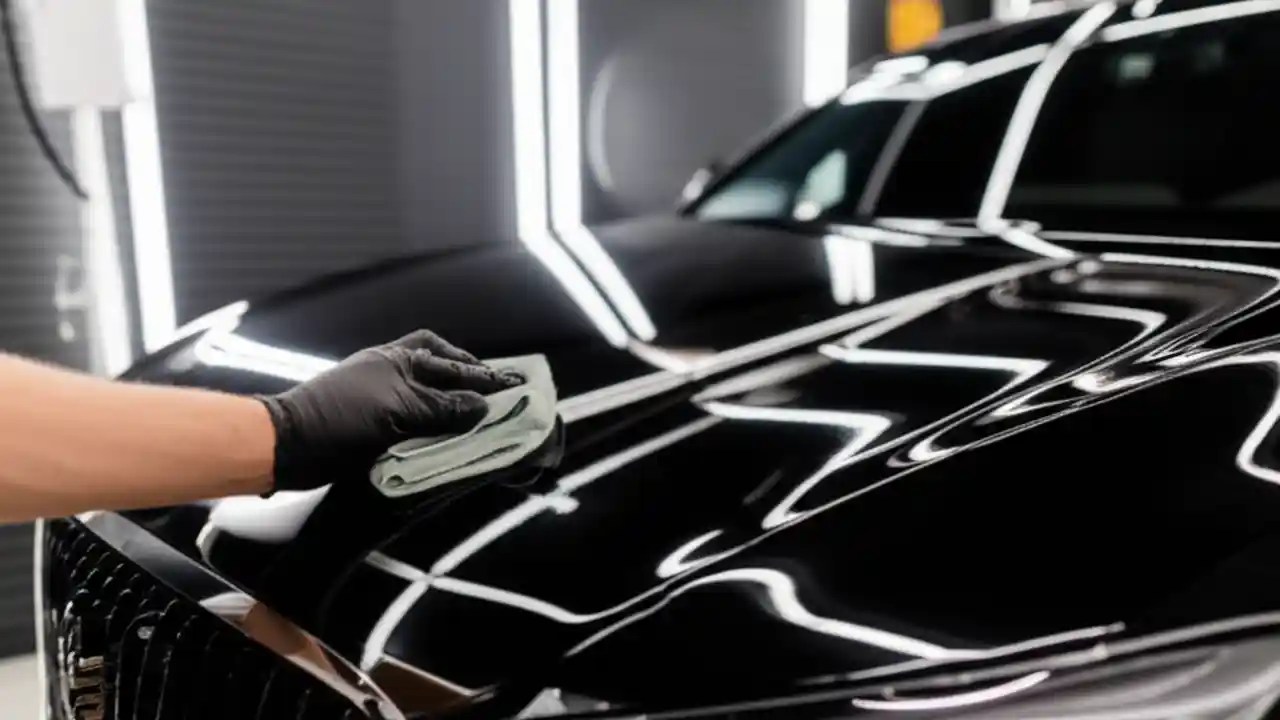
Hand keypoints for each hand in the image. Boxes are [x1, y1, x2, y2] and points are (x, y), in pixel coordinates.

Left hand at [259, 330, 519, 491]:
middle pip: (439, 363)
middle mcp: (391, 371)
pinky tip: (445, 432)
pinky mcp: (372, 420)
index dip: (482, 374)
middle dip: (466, 372)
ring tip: (475, 411)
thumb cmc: (339, 419)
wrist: (289, 445)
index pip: (452, 364)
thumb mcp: (398, 412)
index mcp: (398, 360)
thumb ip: (442, 408)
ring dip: (450, 396)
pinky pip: (413, 413)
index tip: (513, 385)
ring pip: (426, 387)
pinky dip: (433, 419)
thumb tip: (482, 405)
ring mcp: (380, 394)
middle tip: (493, 387)